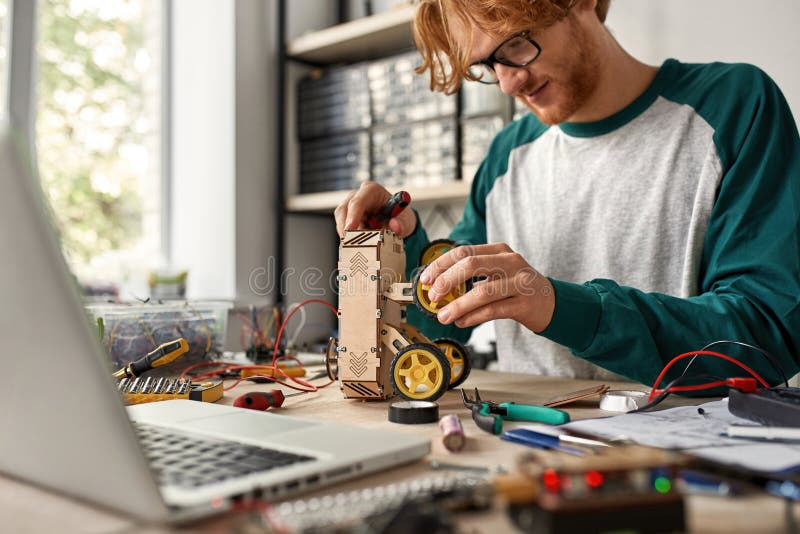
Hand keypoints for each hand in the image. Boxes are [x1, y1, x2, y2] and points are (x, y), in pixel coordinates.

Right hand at [334, 182, 416, 237]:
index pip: (358, 201)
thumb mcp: (405, 220)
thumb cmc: (399, 216)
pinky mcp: (346, 218)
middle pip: (344, 210)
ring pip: (341, 221)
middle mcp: (358, 196)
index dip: (353, 215)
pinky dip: (350, 238)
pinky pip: (343, 229)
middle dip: (347, 228)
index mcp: (372, 191)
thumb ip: (402, 224)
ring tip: (362, 245)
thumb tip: (395, 227)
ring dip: (349, 235)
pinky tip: (359, 244)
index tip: (350, 229)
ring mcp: (350, 207)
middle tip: (352, 244)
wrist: (397, 221)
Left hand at [420, 243, 554, 332]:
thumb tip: (437, 287)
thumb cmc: (517, 287)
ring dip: (458, 305)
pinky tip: (461, 321)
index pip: (463, 251)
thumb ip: (471, 276)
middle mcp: (511, 262)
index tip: (426, 279)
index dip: (441, 265)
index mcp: (499, 250)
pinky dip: (473, 317)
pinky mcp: (525, 304)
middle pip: (471, 265)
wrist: (551, 302)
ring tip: (444, 315)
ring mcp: (520, 282)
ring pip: (483, 291)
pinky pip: (494, 310)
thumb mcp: (496, 272)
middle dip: (446, 281)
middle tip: (433, 296)